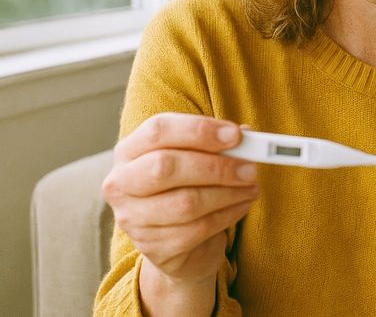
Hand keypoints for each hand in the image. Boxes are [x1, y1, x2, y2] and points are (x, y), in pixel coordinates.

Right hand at [102, 112, 258, 286]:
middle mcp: (121, 183)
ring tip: (252, 187)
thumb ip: (221, 144)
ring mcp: (132, 219)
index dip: (199, 130)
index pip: (158, 130)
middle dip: (215, 166)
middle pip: (165, 167)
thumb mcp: (200, 157)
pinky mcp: (152, 247)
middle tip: (250, 168)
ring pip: (185, 203)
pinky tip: (242, 205)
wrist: (181, 240)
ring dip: (228, 193)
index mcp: (130, 150)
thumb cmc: (190, 185)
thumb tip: (250, 137)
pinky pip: (197, 230)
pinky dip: (228, 215)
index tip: (236, 136)